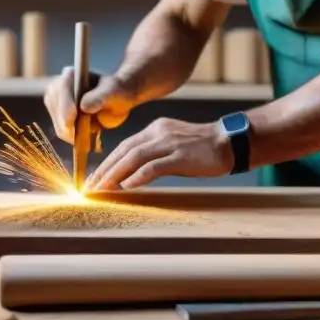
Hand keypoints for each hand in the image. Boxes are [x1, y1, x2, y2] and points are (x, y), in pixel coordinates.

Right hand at [43, 67, 134, 142]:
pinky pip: (62, 131)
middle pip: (56, 108)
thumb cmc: (116, 92)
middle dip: (67, 123)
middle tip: (84, 133)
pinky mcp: (59, 118)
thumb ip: (101, 96)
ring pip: (58, 122)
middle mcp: (59, 87)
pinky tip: (85, 134)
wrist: (116, 101)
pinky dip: (72, 137)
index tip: (72, 119)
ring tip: (90, 131)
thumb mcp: (113, 91)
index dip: (65, 104)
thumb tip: (84, 107)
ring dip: (72, 132)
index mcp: (71, 75)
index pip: (62, 89)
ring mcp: (57, 103)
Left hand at [84, 117, 232, 191]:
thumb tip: (131, 174)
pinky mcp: (180, 156)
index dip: (107, 163)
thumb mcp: (173, 146)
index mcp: (155, 130)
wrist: (229, 141)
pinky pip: (154, 166)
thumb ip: (153, 155)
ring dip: (114, 174)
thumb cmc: (202, 148)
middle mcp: (158, 133)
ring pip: (134, 158)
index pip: (124, 146)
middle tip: (89, 188)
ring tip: (101, 190)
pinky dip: (138, 176)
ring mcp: (169, 143)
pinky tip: (126, 187)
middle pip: (123, 151)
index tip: (94, 180)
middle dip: (104, 170)